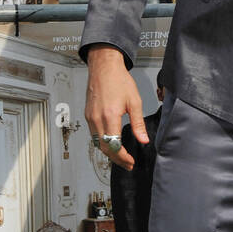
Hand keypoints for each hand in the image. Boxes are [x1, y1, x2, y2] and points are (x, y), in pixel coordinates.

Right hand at [84, 46, 149, 171]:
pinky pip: (94, 135)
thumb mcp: (135, 102)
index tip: (130, 162)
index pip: (114, 145)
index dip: (122, 157)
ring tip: (121, 157)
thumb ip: (138, 123)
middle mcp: (97, 118)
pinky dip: (103, 143)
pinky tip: (111, 144)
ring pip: (97, 143)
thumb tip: (144, 140)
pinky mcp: (88, 115)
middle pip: (104, 148)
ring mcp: (90, 117)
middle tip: (127, 164)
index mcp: (109, 115)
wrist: (104, 67)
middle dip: (116, 159)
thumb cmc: (119, 80)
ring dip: (109, 153)